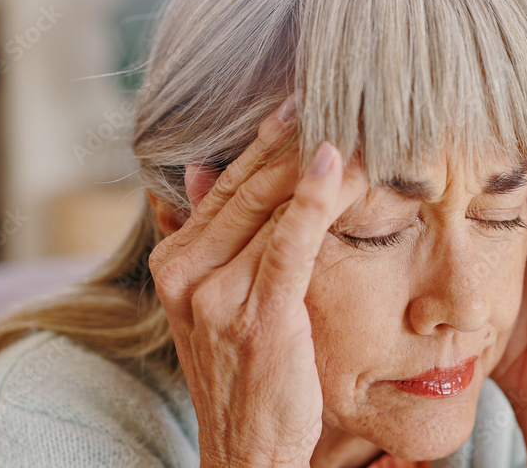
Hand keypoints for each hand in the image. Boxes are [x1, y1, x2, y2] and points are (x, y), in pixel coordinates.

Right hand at [147, 94, 366, 466]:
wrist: (246, 449)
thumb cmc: (243, 372)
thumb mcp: (213, 301)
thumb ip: (210, 236)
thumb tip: (200, 172)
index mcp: (174, 261)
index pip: (226, 184)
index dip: (265, 140)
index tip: (300, 102)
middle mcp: (185, 272)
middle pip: (248, 185)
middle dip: (292, 137)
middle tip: (332, 93)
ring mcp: (215, 294)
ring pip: (272, 204)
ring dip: (316, 158)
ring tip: (352, 119)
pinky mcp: (257, 314)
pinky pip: (292, 240)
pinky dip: (318, 196)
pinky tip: (340, 162)